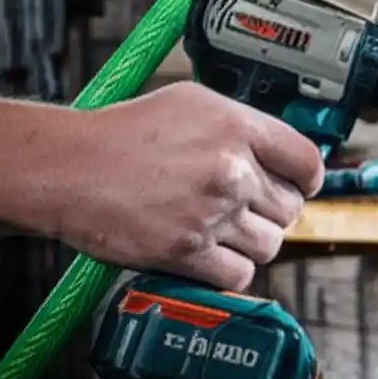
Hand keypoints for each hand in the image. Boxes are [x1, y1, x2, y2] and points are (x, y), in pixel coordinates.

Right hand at [54, 81, 322, 290]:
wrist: (69, 168)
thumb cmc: (123, 134)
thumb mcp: (192, 104)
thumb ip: (240, 126)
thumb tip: (277, 149)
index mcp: (238, 127)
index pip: (308, 161)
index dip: (307, 179)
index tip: (299, 186)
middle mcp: (232, 169)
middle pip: (291, 208)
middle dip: (271, 212)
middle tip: (245, 209)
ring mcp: (212, 212)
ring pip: (270, 244)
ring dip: (250, 243)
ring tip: (222, 232)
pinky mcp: (188, 250)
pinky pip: (239, 274)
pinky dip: (229, 271)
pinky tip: (209, 255)